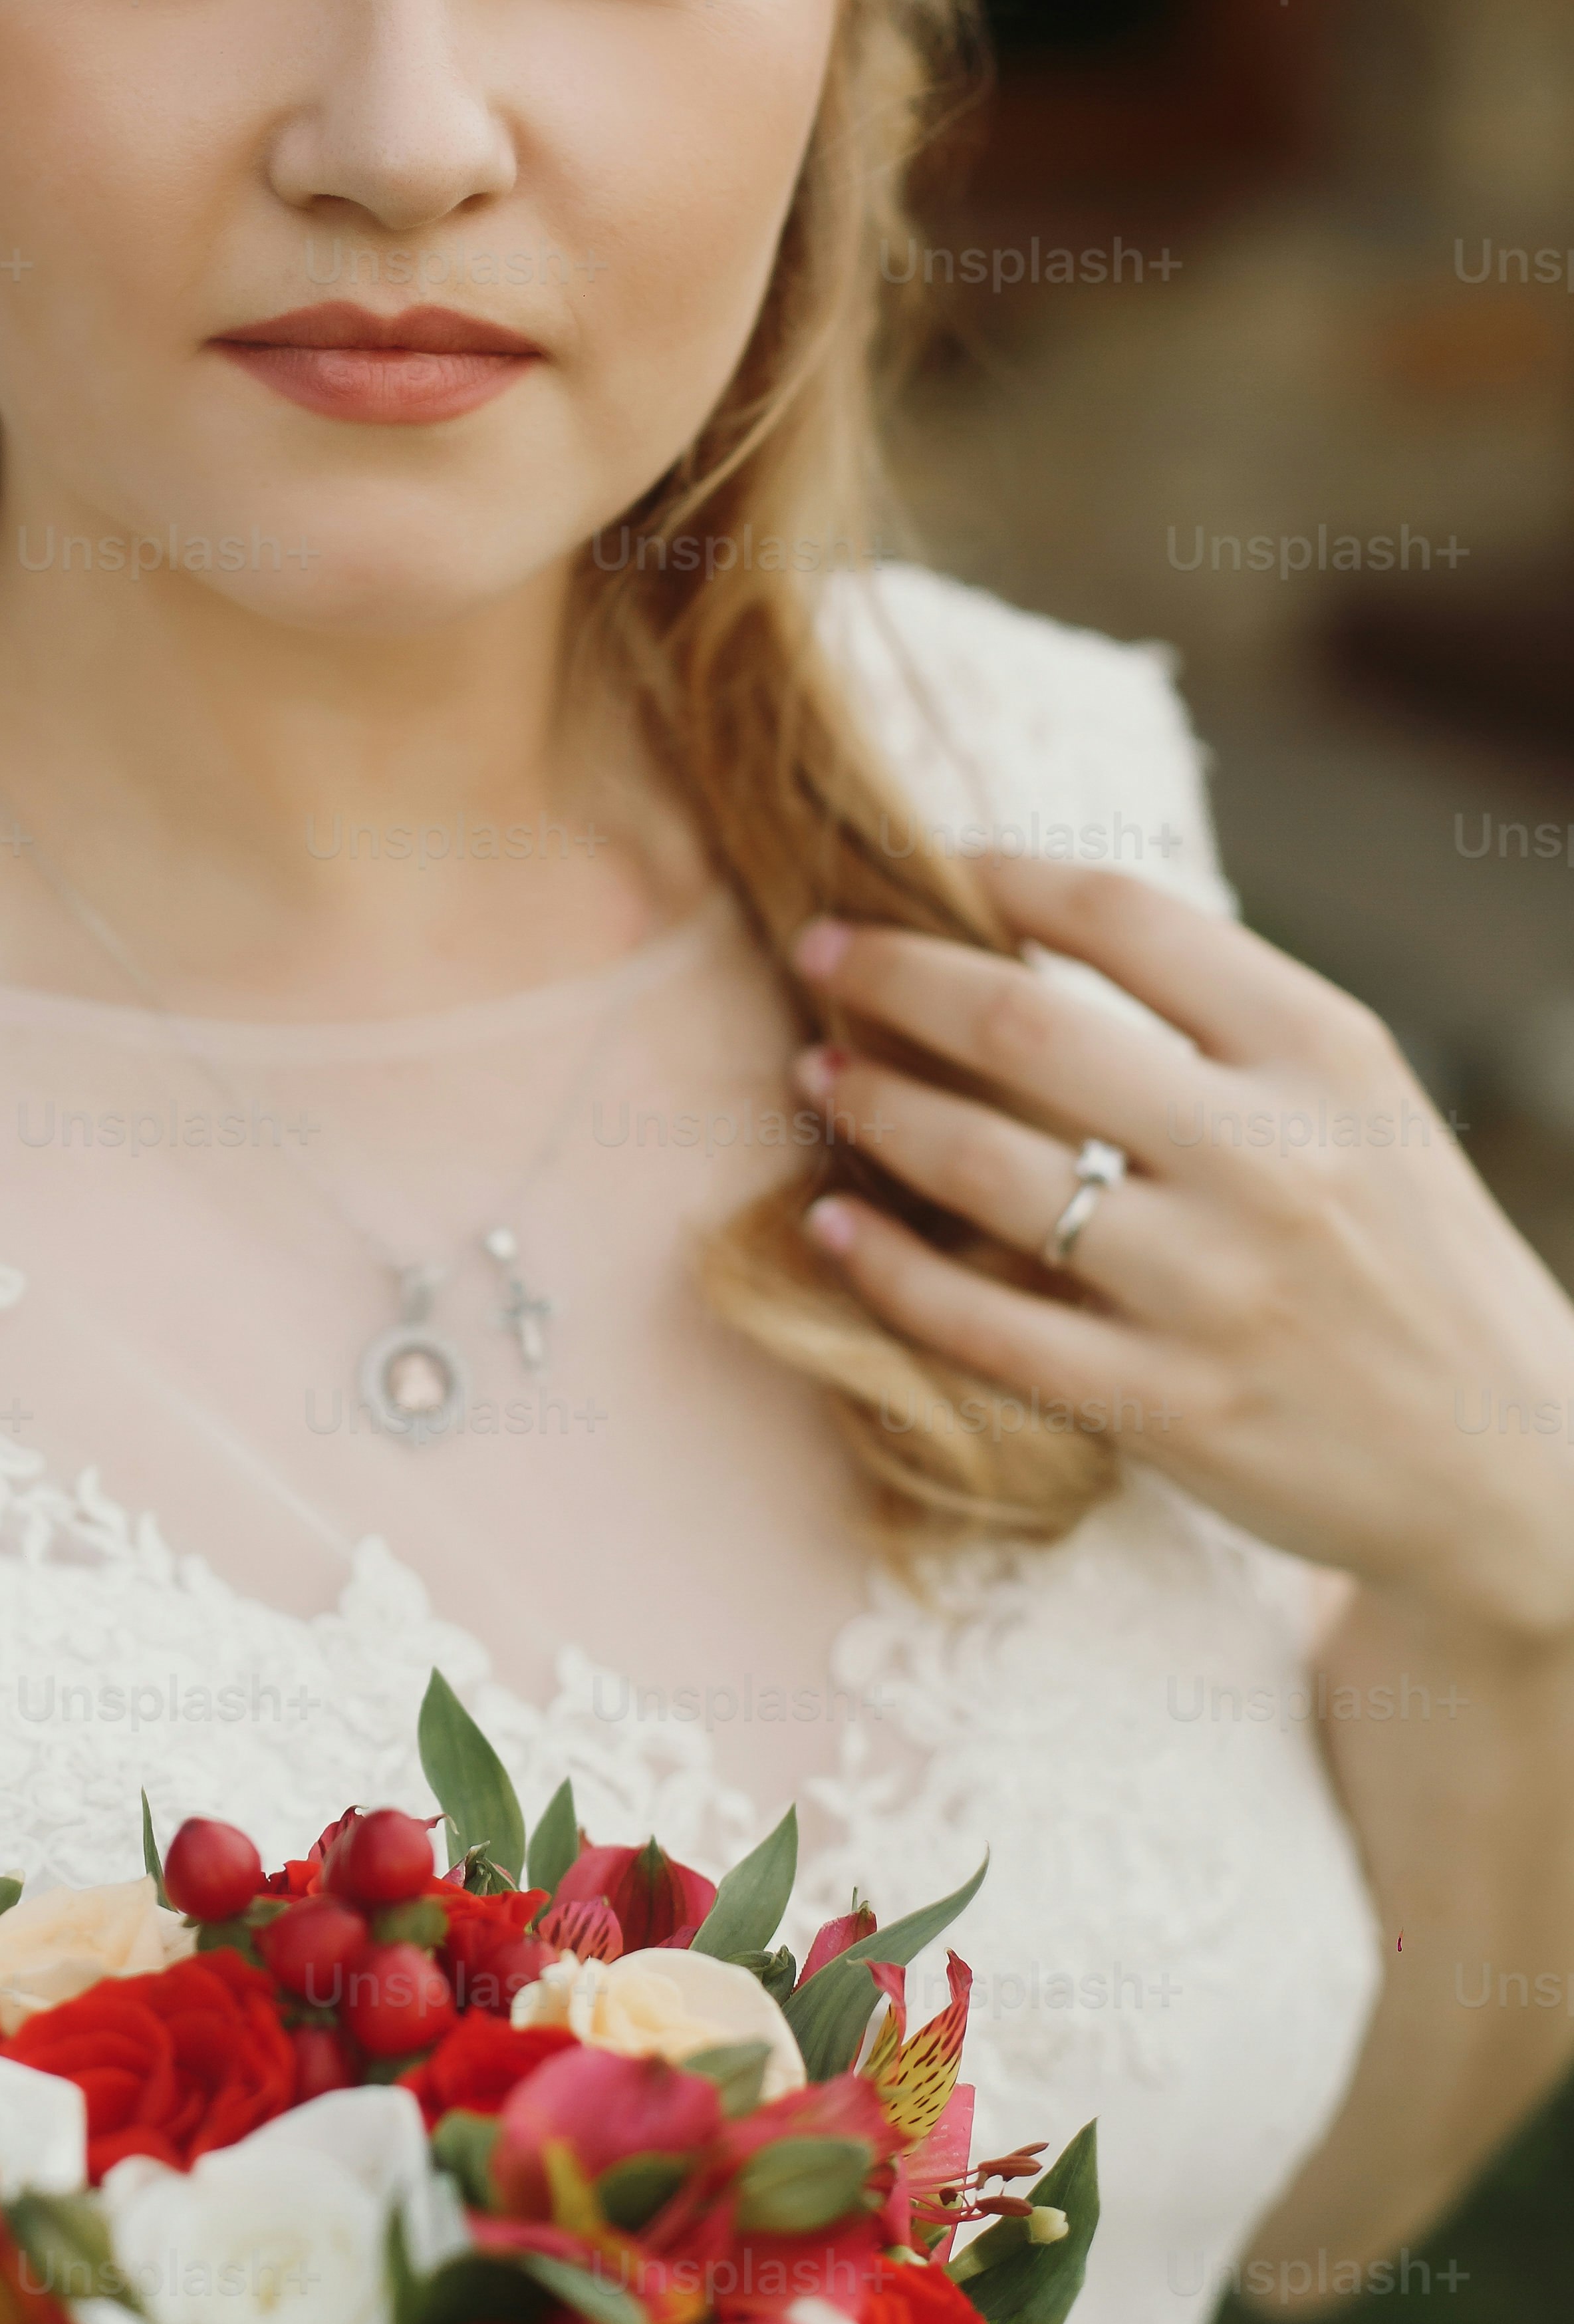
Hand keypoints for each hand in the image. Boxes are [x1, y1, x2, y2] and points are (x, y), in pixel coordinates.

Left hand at [789, 862, 1573, 1638]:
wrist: (1517, 1459)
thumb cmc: (1409, 1257)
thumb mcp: (1361, 1102)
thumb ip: (1227, 1021)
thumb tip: (1039, 927)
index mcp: (1324, 1056)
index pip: (1130, 917)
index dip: (1006, 876)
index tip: (933, 864)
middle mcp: (1273, 1159)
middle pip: (1025, 1029)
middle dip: (894, 973)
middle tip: (820, 946)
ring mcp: (1218, 1290)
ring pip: (988, 1172)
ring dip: (875, 1108)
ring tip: (819, 1071)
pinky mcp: (1175, 1409)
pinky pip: (987, 1327)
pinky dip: (888, 1270)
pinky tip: (833, 1228)